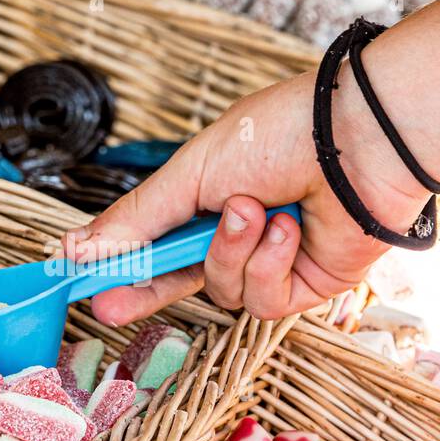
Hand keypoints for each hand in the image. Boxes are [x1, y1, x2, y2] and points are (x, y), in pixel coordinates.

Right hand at [61, 69, 432, 324]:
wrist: (361, 138)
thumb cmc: (283, 133)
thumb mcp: (192, 172)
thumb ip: (136, 220)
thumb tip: (77, 250)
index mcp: (209, 197)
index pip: (155, 245)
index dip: (121, 268)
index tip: (82, 284)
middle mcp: (239, 233)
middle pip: (182, 280)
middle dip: (147, 291)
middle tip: (108, 307)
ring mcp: (273, 261)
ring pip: (222, 290)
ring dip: (230, 250)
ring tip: (255, 209)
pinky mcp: (308, 284)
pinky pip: (264, 299)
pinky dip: (269, 263)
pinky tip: (289, 228)